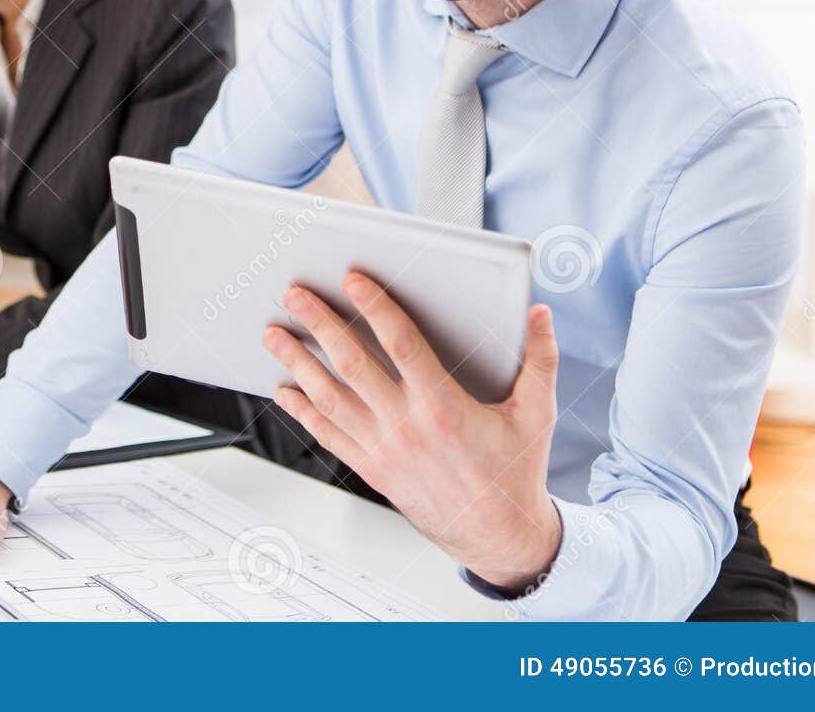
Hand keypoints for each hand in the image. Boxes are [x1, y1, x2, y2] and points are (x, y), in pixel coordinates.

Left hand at [264, 270, 562, 590]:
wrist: (499, 534)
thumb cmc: (515, 470)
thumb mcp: (537, 413)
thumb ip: (540, 359)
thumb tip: (540, 313)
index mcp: (443, 406)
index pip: (401, 343)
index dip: (375, 307)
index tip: (352, 280)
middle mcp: (406, 426)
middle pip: (351, 364)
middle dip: (319, 325)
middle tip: (296, 295)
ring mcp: (383, 449)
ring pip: (328, 398)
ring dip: (297, 363)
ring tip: (274, 335)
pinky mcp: (372, 468)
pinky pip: (328, 435)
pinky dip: (303, 410)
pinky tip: (284, 389)